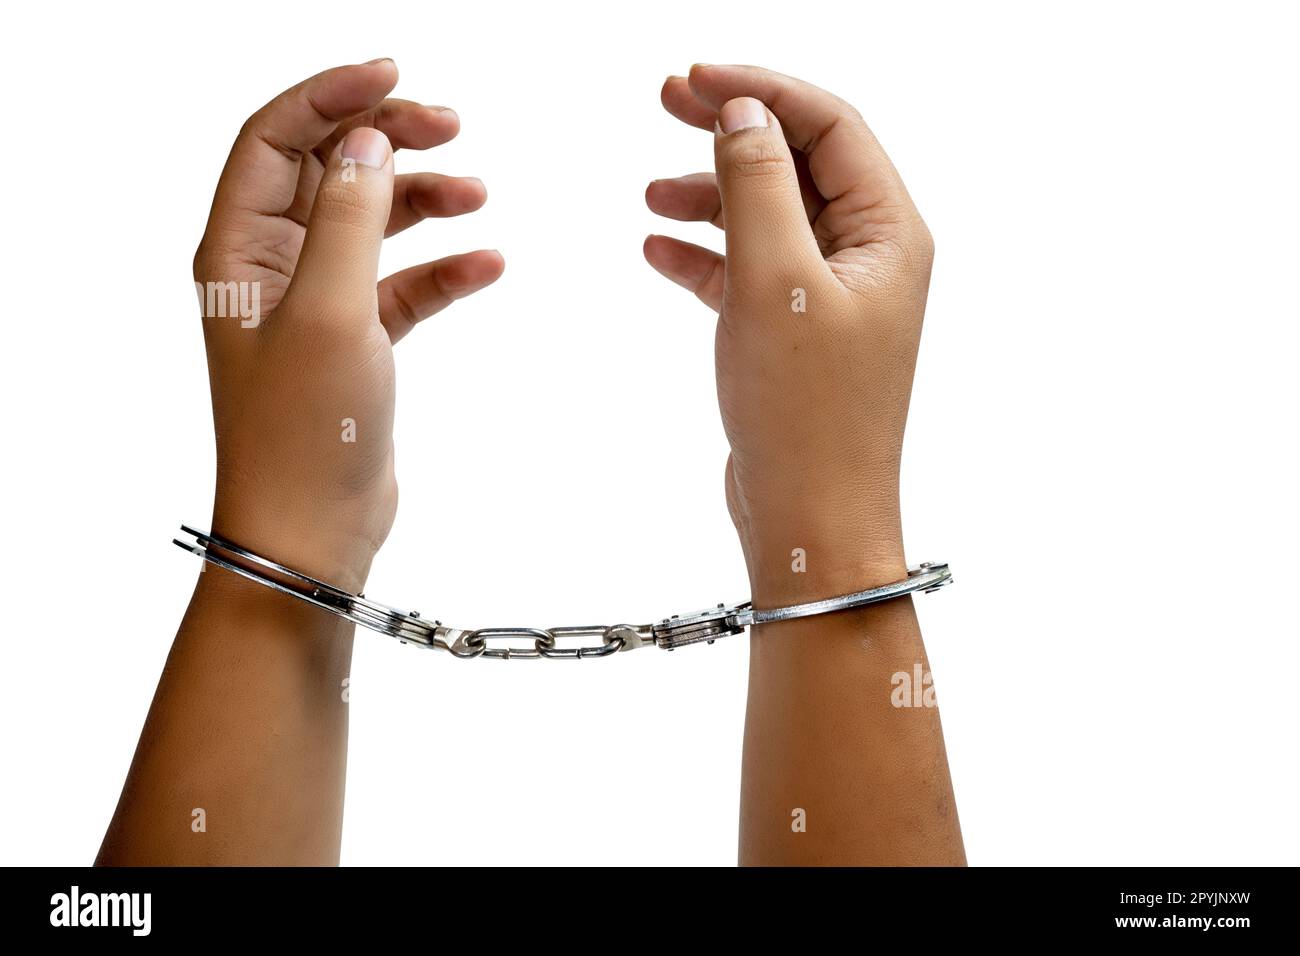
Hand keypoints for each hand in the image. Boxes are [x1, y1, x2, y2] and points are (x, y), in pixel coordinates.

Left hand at [193, 60, 502, 590]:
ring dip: (423, 200)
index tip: (396, 74)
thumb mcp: (328, 310)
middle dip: (387, 140)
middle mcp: (272, 267)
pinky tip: (488, 264)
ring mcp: (317, 304)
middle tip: (452, 126)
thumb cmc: (302, 432)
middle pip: (327, 170)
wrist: (312, 532)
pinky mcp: (357, 342)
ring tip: (478, 193)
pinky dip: (443, 269)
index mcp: (239, 249)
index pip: (275, 138)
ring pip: (372, 222)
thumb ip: (348, 216)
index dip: (330, 95)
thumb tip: (366, 140)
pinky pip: (404, 284)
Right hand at [645, 64, 933, 604]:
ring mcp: (830, 294)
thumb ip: (756, 186)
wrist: (809, 519)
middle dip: (731, 128)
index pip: (829, 125)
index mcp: (887, 233)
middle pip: (798, 160)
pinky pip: (748, 268)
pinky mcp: (794, 331)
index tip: (695, 77)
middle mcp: (868, 256)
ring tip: (649, 194)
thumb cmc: (807, 415)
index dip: (762, 90)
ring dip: (709, 194)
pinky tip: (657, 248)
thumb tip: (743, 114)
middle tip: (665, 98)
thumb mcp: (773, 282)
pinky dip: (704, 253)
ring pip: (768, 213)